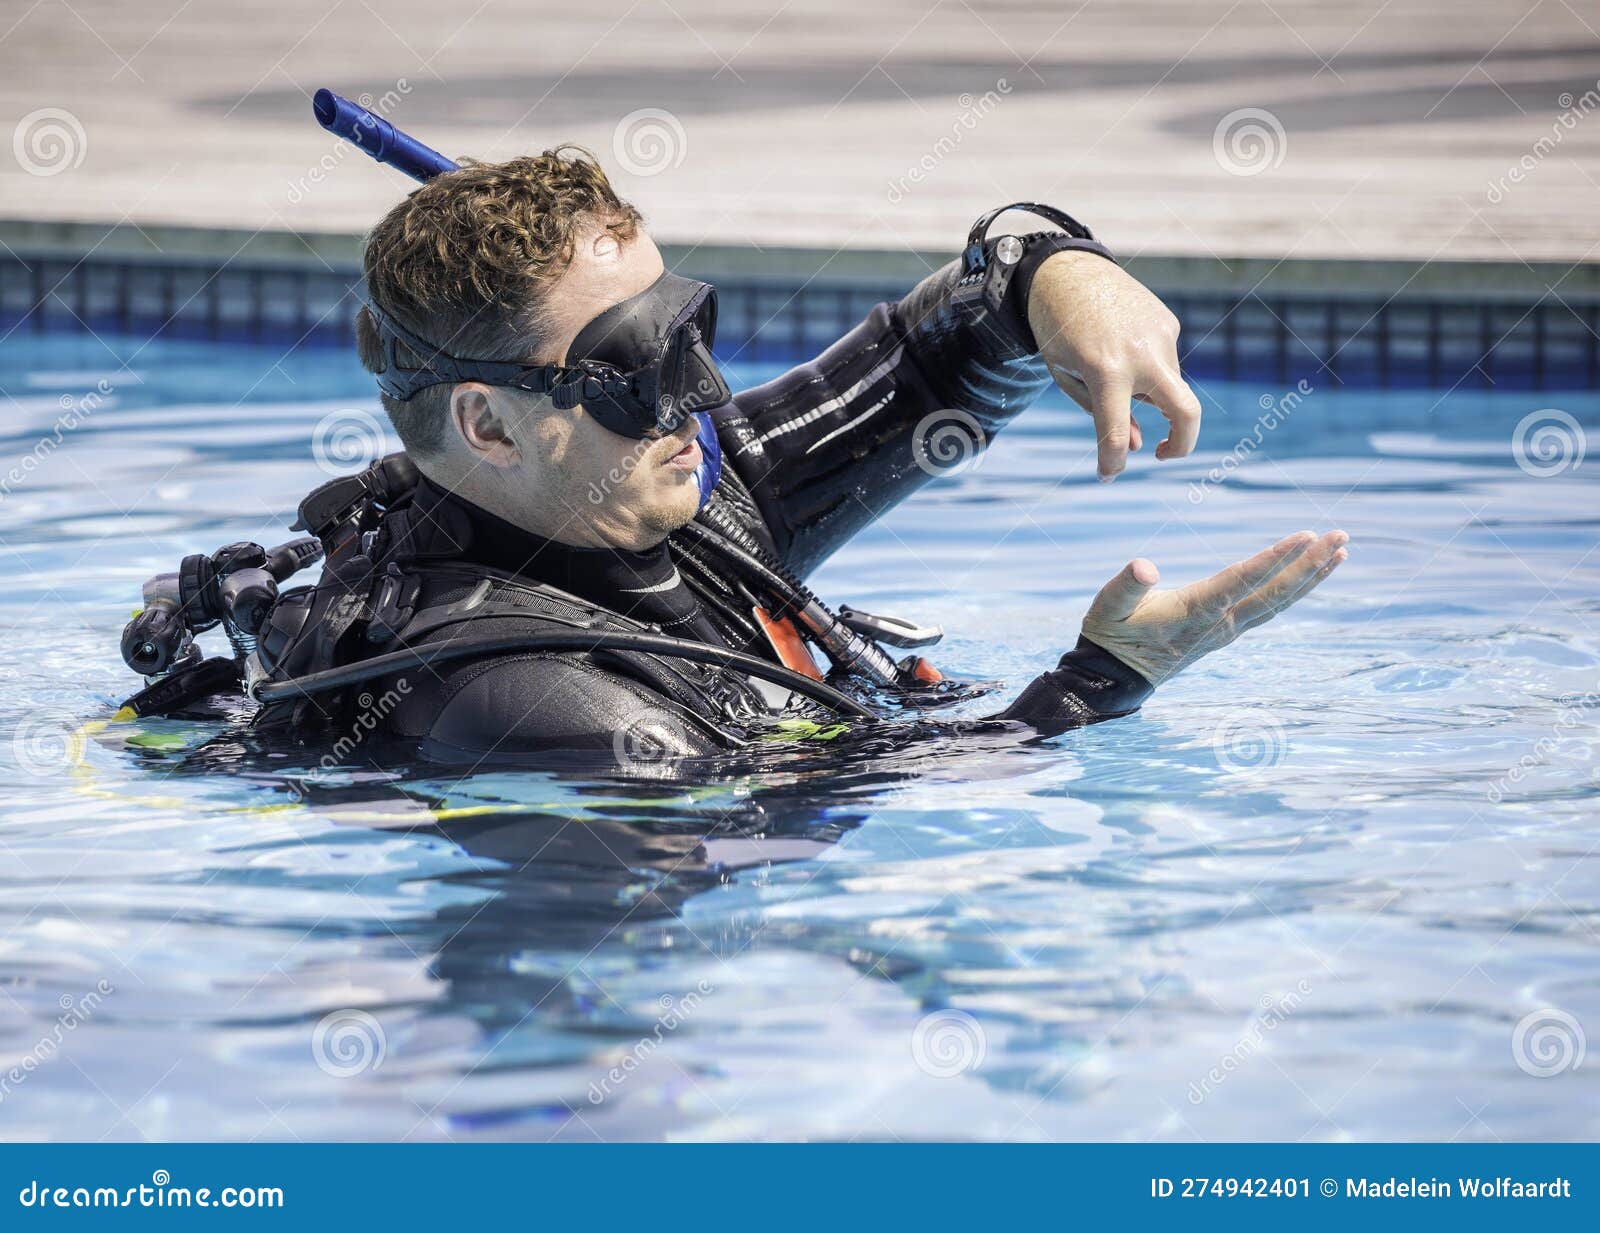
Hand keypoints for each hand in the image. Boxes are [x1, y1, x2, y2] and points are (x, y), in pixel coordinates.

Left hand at [1026, 251, 1201, 481]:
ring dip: (1145, 390)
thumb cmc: (1058, 329)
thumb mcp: (1068, 376)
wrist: (1066, 269)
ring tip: (1107, 361)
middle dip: (1182, 444)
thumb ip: (1100, 413)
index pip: (1115, 432)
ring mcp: (1161, 335)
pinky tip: (1119, 341)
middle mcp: (1141, 353)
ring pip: (1165, 384)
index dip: (1111, 463)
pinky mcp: (1168, 323)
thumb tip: (1136, 444)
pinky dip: (1145, 366)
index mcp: (1105, 369)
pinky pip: (1162, 359)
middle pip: (1186, 413)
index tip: (1107, 475)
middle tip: (1162, 455)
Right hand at [1081, 530, 1348, 683]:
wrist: (1115, 678)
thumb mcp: (1108, 607)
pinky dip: (1294, 588)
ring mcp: (1227, 629)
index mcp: (1195, 611)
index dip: (1274, 559)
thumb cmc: (1110, 634)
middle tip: (1341, 536)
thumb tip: (1145, 566)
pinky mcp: (1227, 631)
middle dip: (1309, 564)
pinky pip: (1269, 607)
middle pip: (1274, 592)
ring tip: (1340, 550)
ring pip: (1278, 602)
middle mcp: (1220, 623)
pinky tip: (1308, 574)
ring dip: (1311, 576)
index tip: (1305, 536)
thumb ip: (1125, 585)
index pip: (1242, 580)